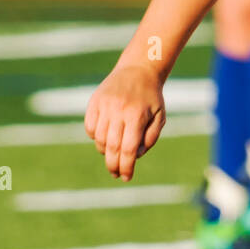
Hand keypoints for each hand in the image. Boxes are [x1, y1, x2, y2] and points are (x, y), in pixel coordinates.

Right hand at [84, 62, 167, 180]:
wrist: (137, 70)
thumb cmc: (152, 99)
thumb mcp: (159, 119)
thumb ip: (149, 139)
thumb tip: (134, 157)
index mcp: (136, 116)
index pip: (128, 149)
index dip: (126, 167)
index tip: (126, 178)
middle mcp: (118, 111)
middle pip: (112, 146)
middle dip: (113, 165)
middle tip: (116, 174)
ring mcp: (104, 105)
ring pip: (98, 138)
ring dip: (104, 151)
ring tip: (112, 156)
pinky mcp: (94, 101)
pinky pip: (89, 126)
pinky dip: (94, 137)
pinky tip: (103, 140)